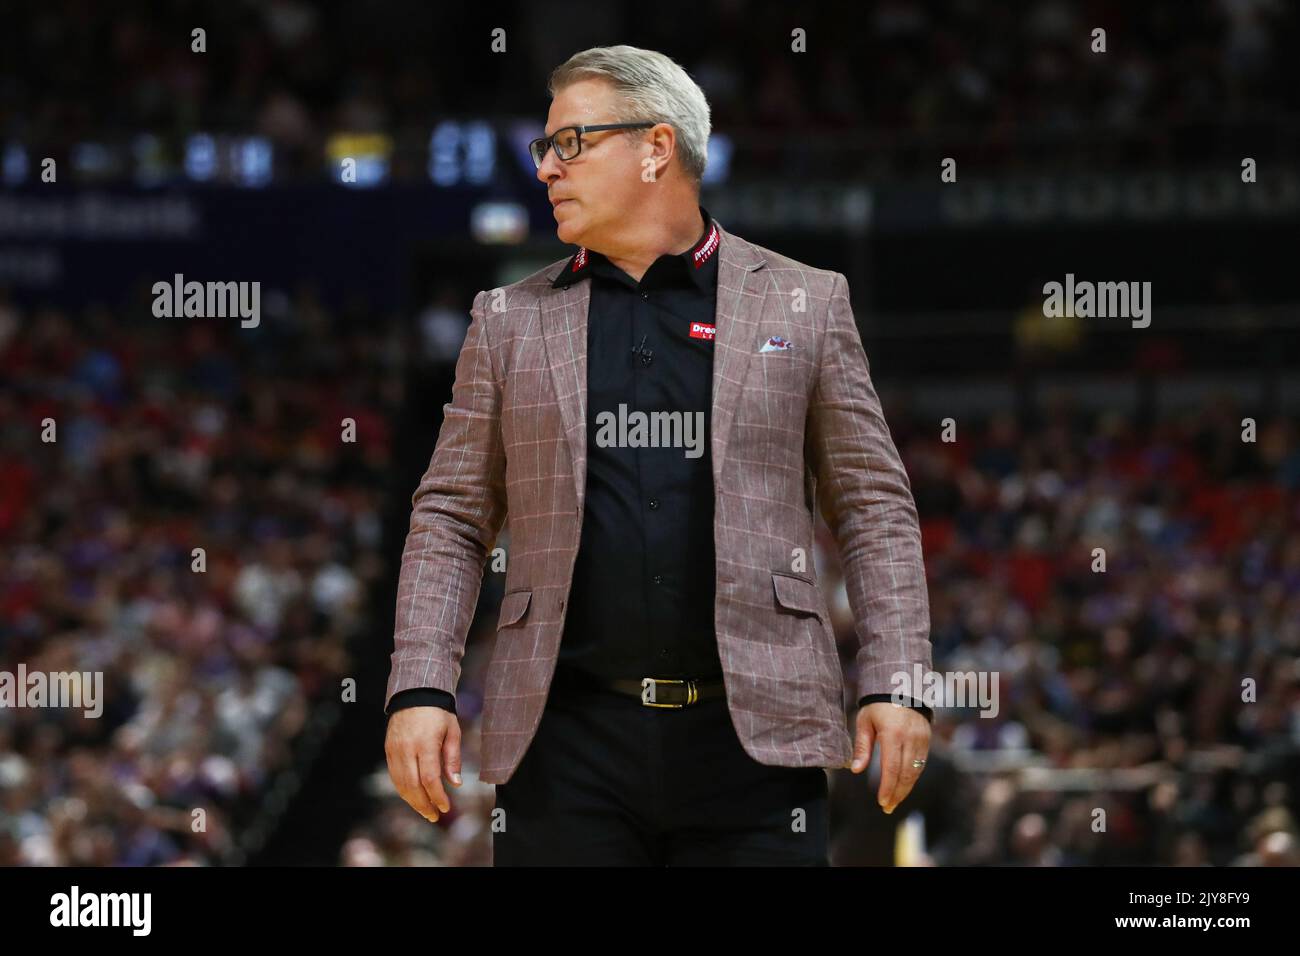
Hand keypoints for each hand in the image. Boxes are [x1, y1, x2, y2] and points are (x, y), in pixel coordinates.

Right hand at [385, 706, 462, 821]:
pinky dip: (403, 790)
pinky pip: (394, 776)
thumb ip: (452, 758)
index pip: (429, 777)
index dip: (437, 796)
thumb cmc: (438, 713)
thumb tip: (456, 784)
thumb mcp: (452, 731)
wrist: (414, 694)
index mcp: (425, 742)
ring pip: (400, 783)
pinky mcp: (388, 750)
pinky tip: (414, 797)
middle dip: (424, 804)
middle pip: (412, 785)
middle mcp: (407, 748)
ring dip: (412, 801)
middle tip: (434, 816)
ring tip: (425, 811)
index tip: (445, 807)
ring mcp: (395, 750)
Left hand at [850, 701, 930, 813]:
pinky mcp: (927, 739)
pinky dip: (913, 777)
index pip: (892, 768)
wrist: (901, 686)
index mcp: (893, 734)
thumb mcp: (865, 721)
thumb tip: (856, 770)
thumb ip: (862, 747)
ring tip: (894, 801)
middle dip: (897, 794)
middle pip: (906, 774)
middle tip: (888, 808)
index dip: (888, 788)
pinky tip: (903, 785)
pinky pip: (921, 764)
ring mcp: (921, 739)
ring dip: (906, 789)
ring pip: (916, 771)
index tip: (882, 802)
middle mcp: (910, 739)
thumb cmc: (877, 704)